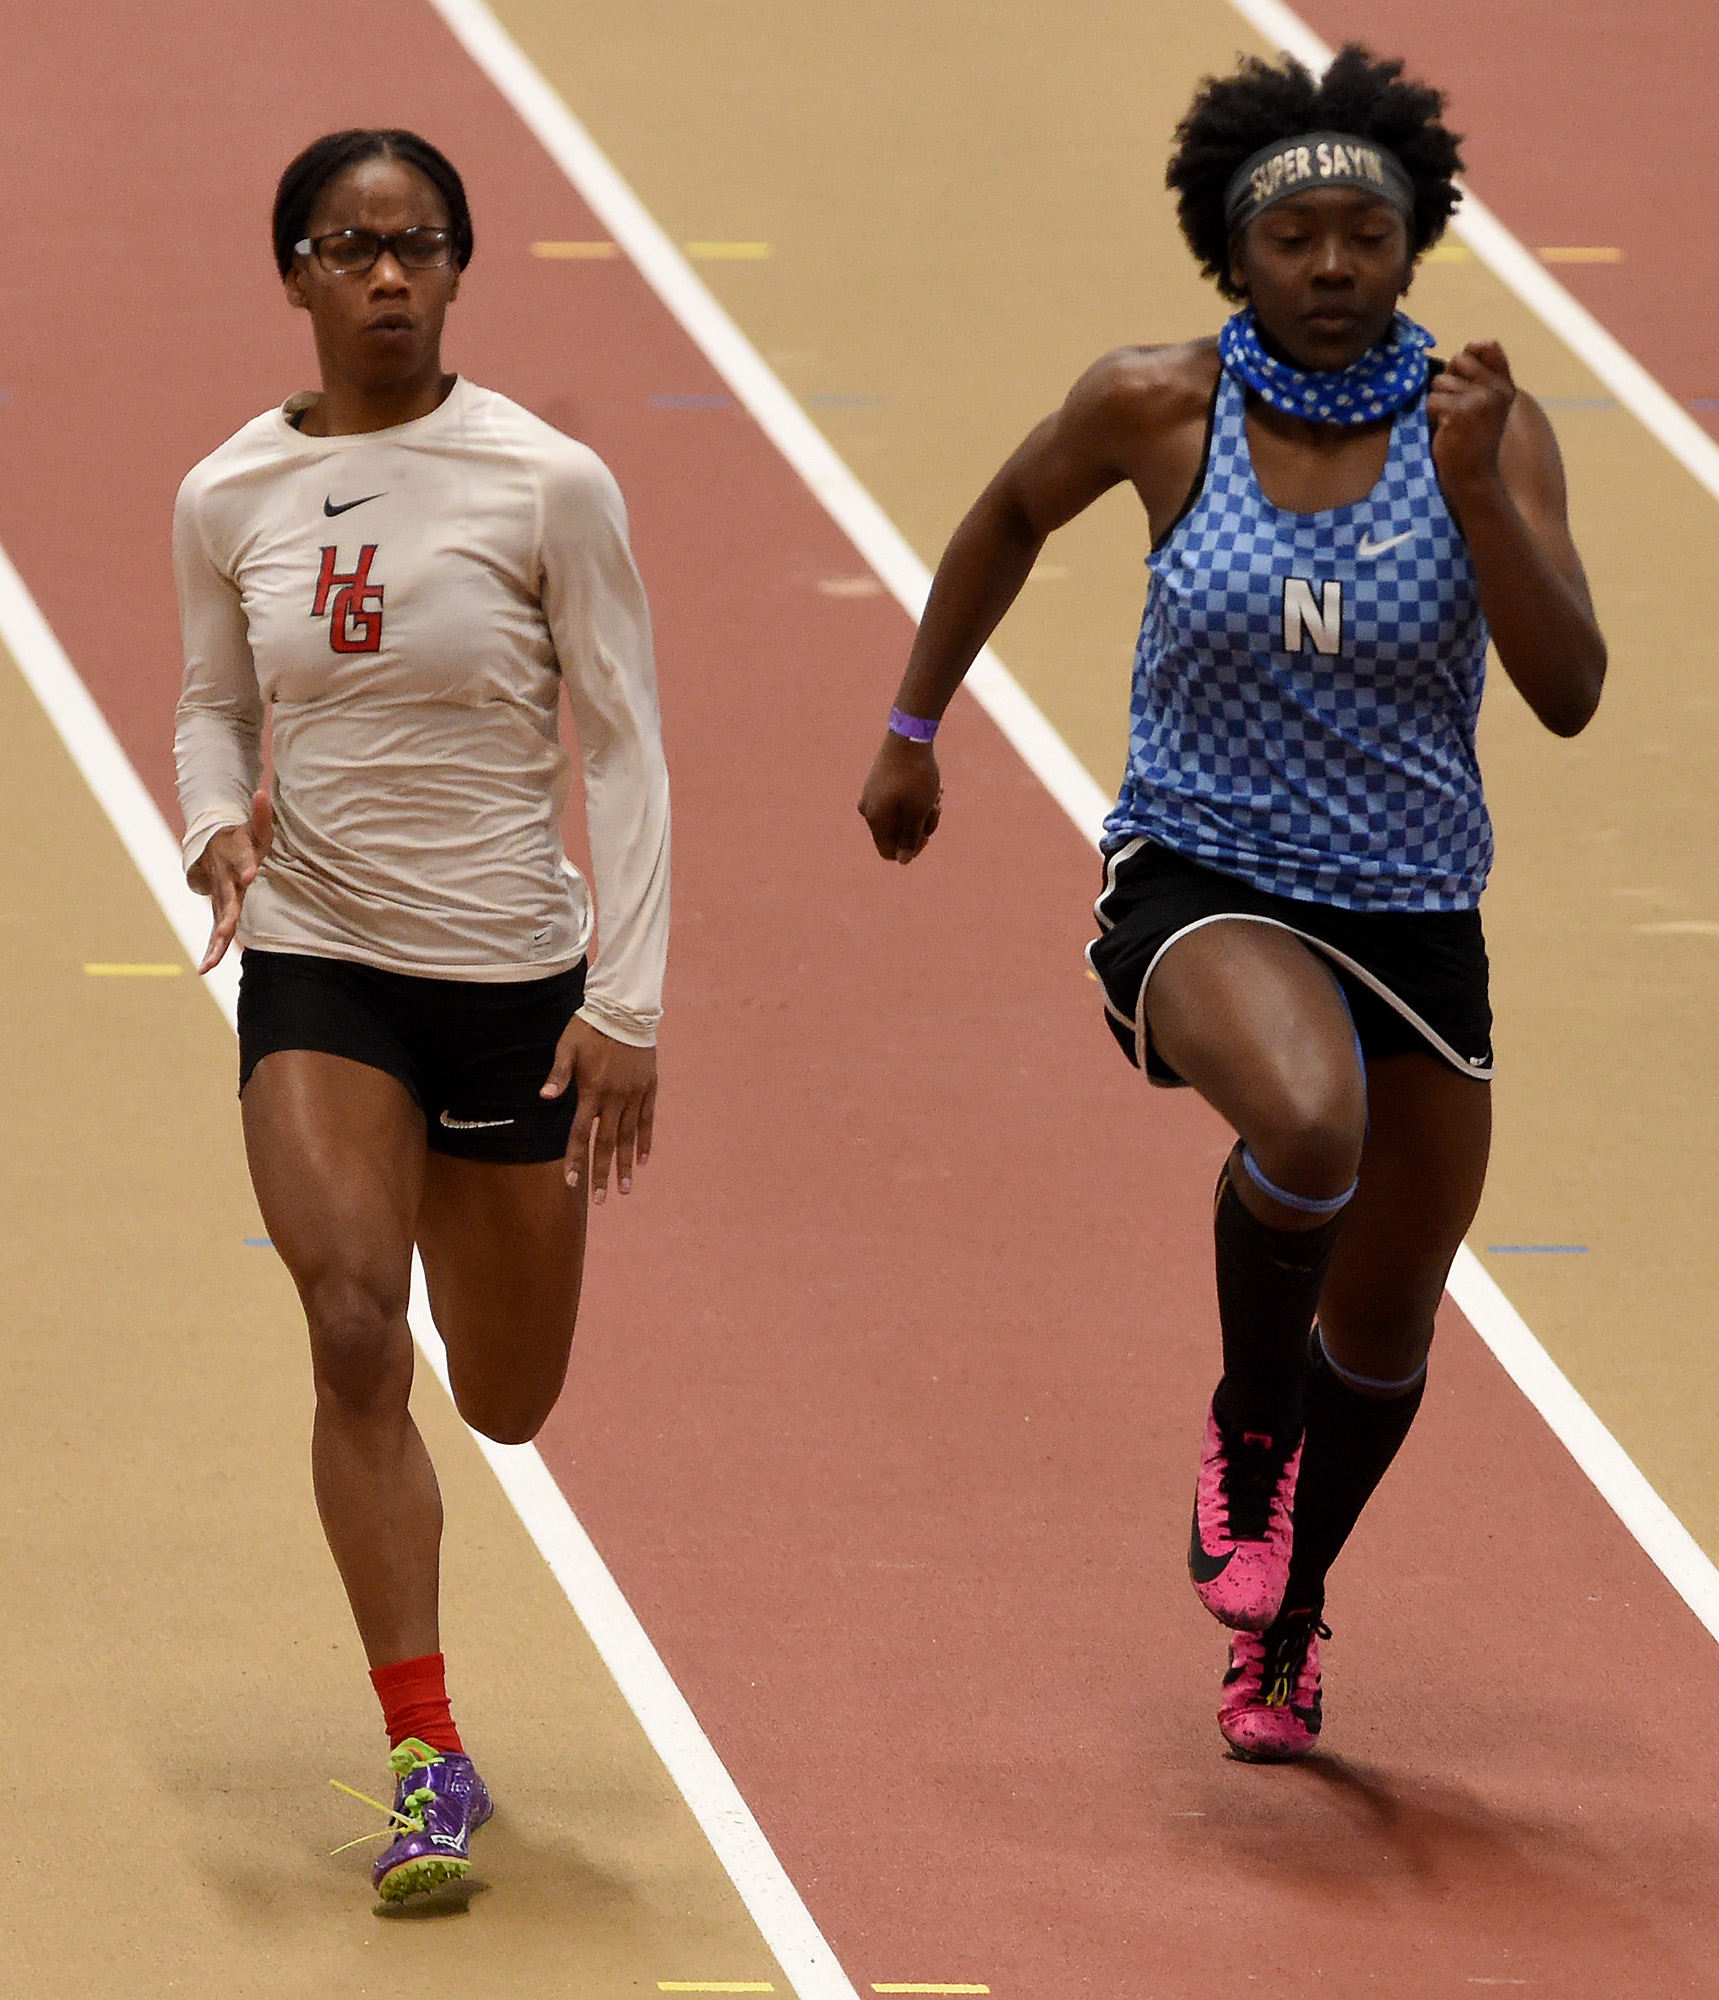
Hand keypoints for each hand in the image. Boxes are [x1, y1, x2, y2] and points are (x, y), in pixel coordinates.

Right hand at [189, 789, 272, 972]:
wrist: (212, 848)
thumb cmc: (241, 840)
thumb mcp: (254, 828)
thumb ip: (260, 814)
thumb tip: (263, 792)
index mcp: (236, 859)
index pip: (241, 861)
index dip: (244, 865)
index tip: (250, 872)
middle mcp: (225, 881)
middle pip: (226, 899)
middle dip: (227, 914)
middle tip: (227, 929)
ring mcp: (220, 898)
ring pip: (218, 921)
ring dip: (216, 941)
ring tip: (210, 962)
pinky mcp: (219, 911)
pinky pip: (215, 933)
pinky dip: (211, 950)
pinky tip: (205, 968)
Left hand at [541, 1015, 657, 1200]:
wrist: (625, 1009)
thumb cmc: (589, 1028)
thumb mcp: (567, 1048)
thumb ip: (558, 1076)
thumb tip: (544, 1098)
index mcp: (592, 1090)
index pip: (581, 1133)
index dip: (575, 1158)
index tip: (572, 1183)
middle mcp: (615, 1097)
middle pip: (607, 1142)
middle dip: (602, 1173)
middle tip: (602, 1200)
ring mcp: (634, 1094)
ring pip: (629, 1136)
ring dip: (625, 1165)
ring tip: (625, 1190)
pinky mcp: (649, 1087)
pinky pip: (647, 1119)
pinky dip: (645, 1141)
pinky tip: (643, 1160)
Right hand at [858, 732, 941, 862]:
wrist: (909, 735)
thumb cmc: (916, 776)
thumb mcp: (919, 811)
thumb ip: (910, 838)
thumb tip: (903, 861)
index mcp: (875, 819)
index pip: (889, 852)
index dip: (910, 850)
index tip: (926, 834)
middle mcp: (868, 809)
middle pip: (896, 834)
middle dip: (919, 826)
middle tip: (935, 808)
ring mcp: (872, 794)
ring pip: (900, 816)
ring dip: (921, 811)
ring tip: (937, 795)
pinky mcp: (879, 781)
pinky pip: (898, 801)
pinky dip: (915, 799)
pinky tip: (932, 787)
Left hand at [1427, 340, 1515, 502]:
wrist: (1473, 478)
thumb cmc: (1471, 443)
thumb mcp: (1484, 408)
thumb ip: (1478, 380)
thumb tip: (1461, 351)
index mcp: (1505, 387)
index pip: (1489, 347)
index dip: (1470, 354)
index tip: (1463, 377)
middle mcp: (1496, 389)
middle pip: (1458, 360)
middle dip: (1448, 381)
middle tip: (1454, 409)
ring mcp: (1479, 399)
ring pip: (1440, 382)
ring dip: (1437, 403)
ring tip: (1450, 424)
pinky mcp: (1459, 411)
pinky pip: (1431, 400)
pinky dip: (1430, 416)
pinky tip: (1444, 431)